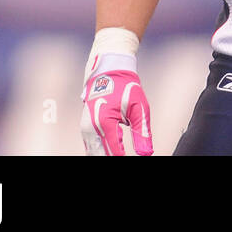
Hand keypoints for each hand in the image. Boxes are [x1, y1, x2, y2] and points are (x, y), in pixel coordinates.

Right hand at [80, 28, 152, 155]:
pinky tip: (110, 153)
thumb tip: (146, 153)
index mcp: (105, 123)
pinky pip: (90, 147)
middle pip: (101, 156)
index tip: (138, 159)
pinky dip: (99, 153)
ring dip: (105, 156)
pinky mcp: (85, 128)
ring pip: (93, 153)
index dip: (125, 159)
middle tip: (126, 158)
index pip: (115, 153)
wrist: (109, 72)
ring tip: (119, 154)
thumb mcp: (139, 108)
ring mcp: (86, 129)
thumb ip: (142, 132)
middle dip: (113, 158)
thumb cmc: (125, 87)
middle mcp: (91, 128)